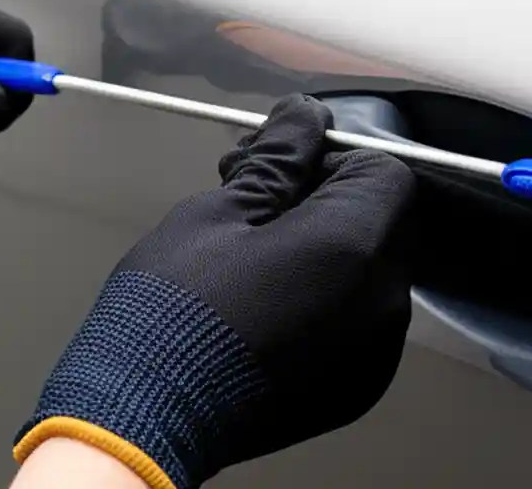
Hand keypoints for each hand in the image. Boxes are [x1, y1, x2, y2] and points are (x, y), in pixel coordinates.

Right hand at [15, 95, 416, 488]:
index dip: (330, 158)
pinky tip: (263, 306)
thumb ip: (277, 161)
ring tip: (248, 259)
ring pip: (367, 271)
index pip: (384, 170)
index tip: (279, 168)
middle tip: (250, 203)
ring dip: (321, 251)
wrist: (147, 414)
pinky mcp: (356, 388)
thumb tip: (303, 117)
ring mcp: (374, 352)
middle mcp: (383, 301)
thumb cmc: (173, 311)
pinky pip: (356, 322)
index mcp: (353, 246)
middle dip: (322, 201)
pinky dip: (323, 302)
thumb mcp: (217, 213)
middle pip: (379, 221)